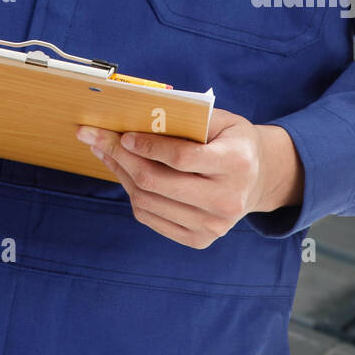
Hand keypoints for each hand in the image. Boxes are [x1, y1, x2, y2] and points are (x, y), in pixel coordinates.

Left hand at [76, 109, 303, 248]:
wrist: (257, 178)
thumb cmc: (232, 141)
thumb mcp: (220, 120)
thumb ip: (186, 117)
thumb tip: (136, 114)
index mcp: (236, 163)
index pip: (182, 158)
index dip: (148, 146)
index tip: (123, 134)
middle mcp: (227, 200)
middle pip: (158, 182)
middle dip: (120, 157)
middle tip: (96, 137)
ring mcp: (214, 226)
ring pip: (149, 202)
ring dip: (120, 174)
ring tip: (104, 151)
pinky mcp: (200, 240)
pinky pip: (152, 218)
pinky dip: (132, 194)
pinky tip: (123, 174)